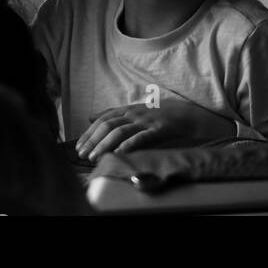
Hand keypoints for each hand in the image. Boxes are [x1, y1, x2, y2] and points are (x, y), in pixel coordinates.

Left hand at [76, 100, 235, 160]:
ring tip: (94, 157)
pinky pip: (141, 137)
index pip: (103, 119)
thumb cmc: (159, 114)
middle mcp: (134, 114)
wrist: (188, 114)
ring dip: (105, 145)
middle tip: (82, 154)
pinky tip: (118, 153)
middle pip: (108, 125)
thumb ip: (113, 113)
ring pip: (120, 131)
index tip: (79, 146)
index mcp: (128, 109)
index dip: (89, 133)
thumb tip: (90, 116)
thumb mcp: (135, 110)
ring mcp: (146, 121)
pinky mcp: (158, 129)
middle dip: (93, 140)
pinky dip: (128, 145)